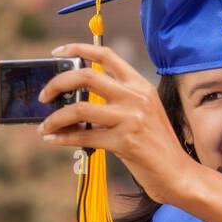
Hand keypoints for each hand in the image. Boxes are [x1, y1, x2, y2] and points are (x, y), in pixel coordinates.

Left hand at [36, 43, 189, 204]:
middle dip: (58, 83)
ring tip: (45, 126)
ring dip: (55, 118)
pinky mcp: (125, 142)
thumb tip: (75, 97)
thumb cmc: (155, 144)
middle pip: (87, 76)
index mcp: (140, 85)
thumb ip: (117, 100)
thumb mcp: (142, 112)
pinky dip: (63, 138)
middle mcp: (136, 97)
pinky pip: (84, 137)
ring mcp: (131, 119)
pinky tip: (53, 140)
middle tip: (44, 96)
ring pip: (79, 108)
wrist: (177, 172)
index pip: (106, 55)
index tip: (57, 53)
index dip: (78, 49)